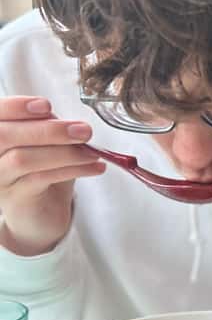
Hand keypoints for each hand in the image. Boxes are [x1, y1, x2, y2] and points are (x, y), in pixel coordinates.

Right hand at [0, 96, 104, 255]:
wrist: (39, 214)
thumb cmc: (42, 172)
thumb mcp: (46, 144)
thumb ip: (47, 127)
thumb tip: (61, 117)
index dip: (16, 107)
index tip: (46, 106)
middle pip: (4, 135)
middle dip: (47, 130)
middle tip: (83, 131)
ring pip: (23, 159)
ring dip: (64, 153)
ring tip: (93, 152)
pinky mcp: (15, 198)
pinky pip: (40, 179)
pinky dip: (72, 170)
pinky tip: (94, 167)